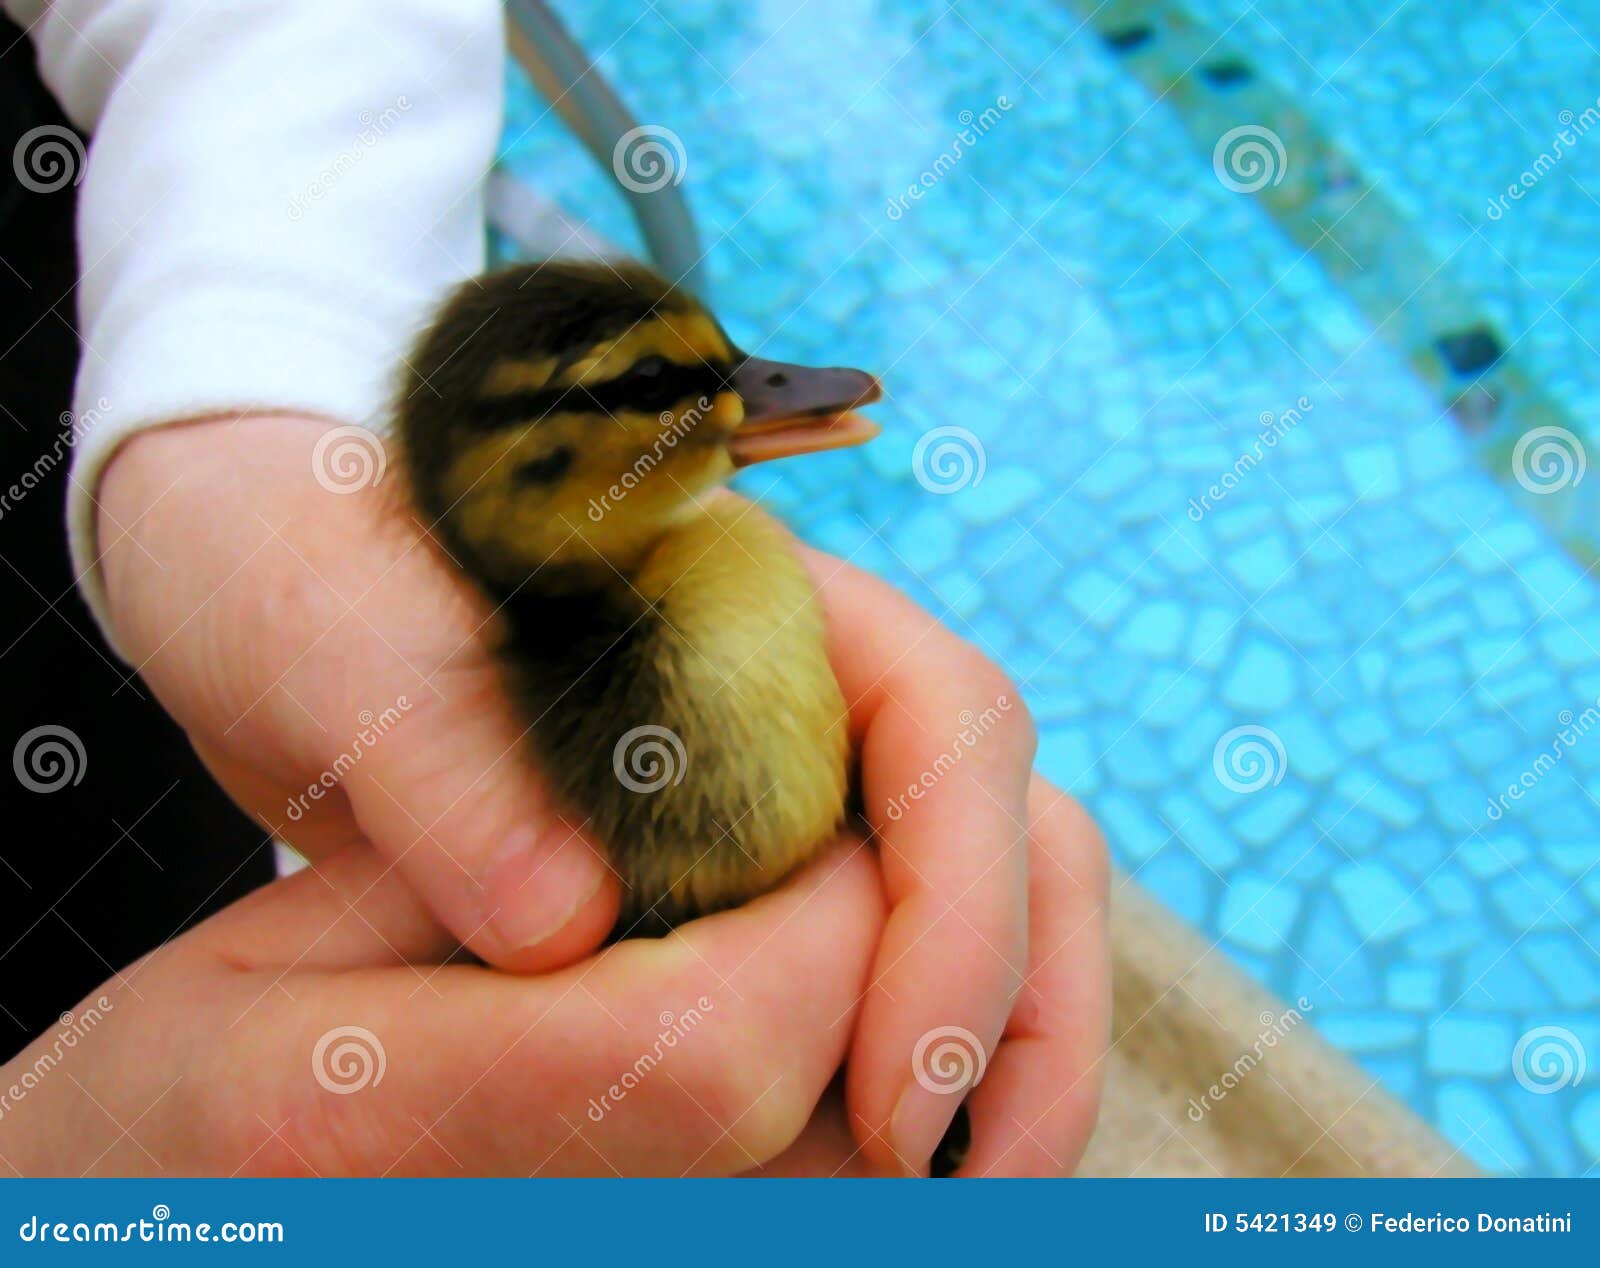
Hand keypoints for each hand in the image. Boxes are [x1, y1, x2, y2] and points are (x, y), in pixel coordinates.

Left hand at [100, 413, 1109, 1175]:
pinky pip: (875, 967)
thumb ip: (440, 747)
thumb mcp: (336, 625)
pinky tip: (861, 1172)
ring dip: (990, 1056)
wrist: (269, 588)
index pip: (946, 724)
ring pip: (966, 910)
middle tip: (949, 1180)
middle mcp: (802, 689)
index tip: (897, 1088)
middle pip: (1003, 832)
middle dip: (1001, 1011)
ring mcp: (783, 780)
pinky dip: (897, 1070)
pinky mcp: (742, 870)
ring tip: (958, 1196)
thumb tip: (566, 924)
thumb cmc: (308, 566)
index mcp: (757, 595)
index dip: (956, 907)